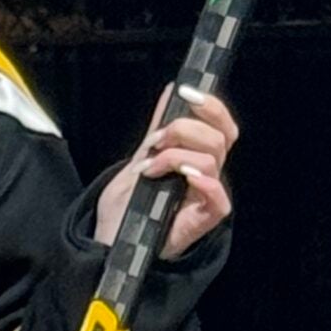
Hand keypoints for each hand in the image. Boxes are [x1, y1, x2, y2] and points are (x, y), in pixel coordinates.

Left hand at [93, 86, 238, 258]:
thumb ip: (159, 129)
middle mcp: (206, 175)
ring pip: (212, 160)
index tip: (186, 92)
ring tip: (149, 168)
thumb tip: (172, 90)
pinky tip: (181, 178)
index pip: (221, 125)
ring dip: (176, 156)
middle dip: (184, 128)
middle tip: (155, 140)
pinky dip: (203, 182)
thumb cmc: (126, 206)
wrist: (110, 239)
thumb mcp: (141, 158)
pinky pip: (219, 198)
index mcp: (197, 158)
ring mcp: (206, 197)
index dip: (211, 105)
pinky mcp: (204, 219)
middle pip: (219, 137)